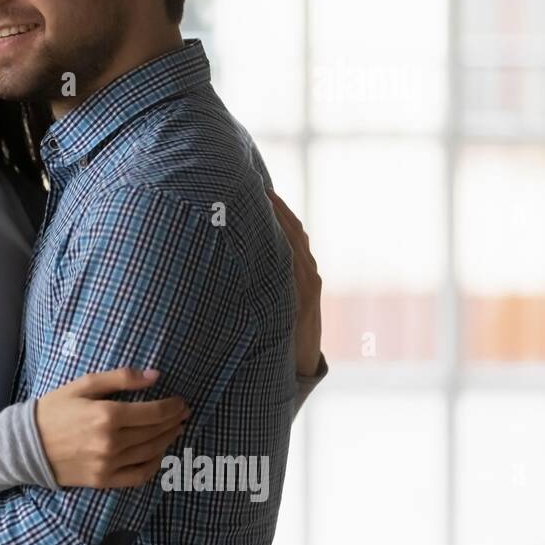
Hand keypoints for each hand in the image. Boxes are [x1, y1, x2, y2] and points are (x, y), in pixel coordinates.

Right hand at [35, 367, 187, 488]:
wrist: (27, 444)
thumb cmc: (55, 410)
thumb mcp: (83, 385)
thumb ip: (120, 378)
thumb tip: (156, 376)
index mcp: (107, 415)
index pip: (154, 412)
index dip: (173, 407)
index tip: (181, 402)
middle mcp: (111, 442)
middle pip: (155, 432)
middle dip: (174, 421)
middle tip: (183, 414)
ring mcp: (109, 464)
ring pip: (151, 452)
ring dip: (168, 440)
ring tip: (176, 430)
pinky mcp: (104, 480)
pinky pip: (139, 475)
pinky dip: (154, 465)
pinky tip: (159, 454)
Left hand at [268, 190, 322, 375]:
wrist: (301, 361)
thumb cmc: (282, 331)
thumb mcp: (273, 300)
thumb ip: (263, 279)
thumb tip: (234, 261)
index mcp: (300, 270)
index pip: (290, 230)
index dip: (276, 208)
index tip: (258, 187)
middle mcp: (308, 271)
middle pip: (293, 229)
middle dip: (276, 206)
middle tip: (255, 183)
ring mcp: (309, 283)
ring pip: (295, 242)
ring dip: (279, 218)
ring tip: (262, 197)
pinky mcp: (305, 297)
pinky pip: (294, 266)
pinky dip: (285, 246)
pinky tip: (272, 231)